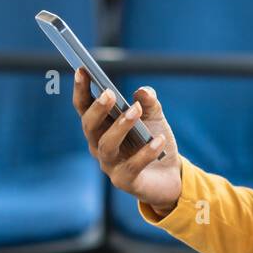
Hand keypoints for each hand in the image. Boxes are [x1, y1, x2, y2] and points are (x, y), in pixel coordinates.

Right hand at [73, 67, 181, 215]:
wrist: (170, 174)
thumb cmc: (154, 140)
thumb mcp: (154, 116)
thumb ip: (148, 102)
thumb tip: (142, 92)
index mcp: (101, 126)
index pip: (84, 107)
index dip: (81, 89)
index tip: (82, 70)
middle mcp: (99, 145)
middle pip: (89, 126)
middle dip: (97, 109)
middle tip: (109, 93)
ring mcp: (110, 165)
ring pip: (106, 145)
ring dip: (120, 126)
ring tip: (135, 111)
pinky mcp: (125, 181)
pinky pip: (132, 166)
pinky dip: (146, 152)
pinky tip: (159, 140)